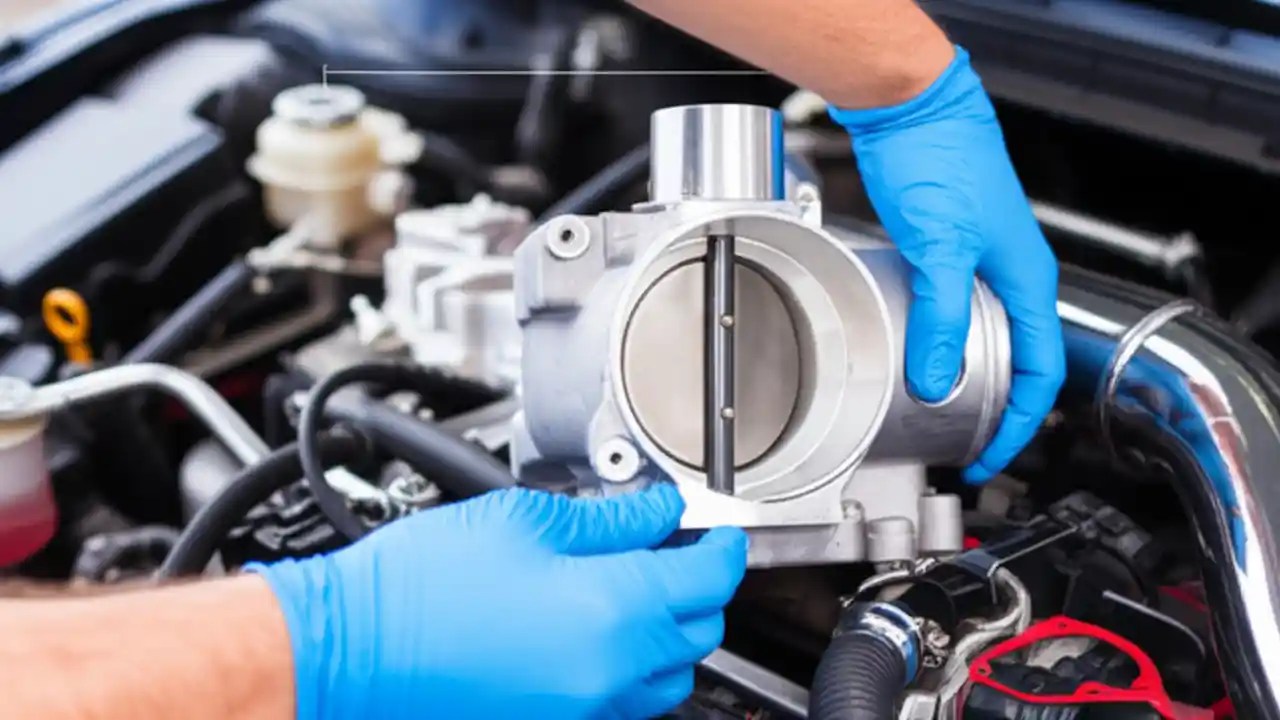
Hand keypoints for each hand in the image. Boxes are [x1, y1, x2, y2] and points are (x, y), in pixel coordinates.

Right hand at [251, 484, 746, 719]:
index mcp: (612, 611)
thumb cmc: (421, 585)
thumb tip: (660, 513)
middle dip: (697, 583)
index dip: (721, 544)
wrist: (350, 651)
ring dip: (666, 628)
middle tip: (668, 545)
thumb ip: (611, 520)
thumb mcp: (525, 522)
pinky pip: (623, 700)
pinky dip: (628, 664)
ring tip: (629, 584)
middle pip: (698, 630)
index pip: (710, 578)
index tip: (715, 527)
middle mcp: (610, 673)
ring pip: (667, 674)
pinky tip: (591, 624)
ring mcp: (585, 709)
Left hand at [829, 46, 1065, 482]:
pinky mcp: (942, 252)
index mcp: (1026, 282)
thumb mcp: (942, 247)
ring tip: (936, 415)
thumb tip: (936, 382)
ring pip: (980, 339)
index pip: (1039, 373)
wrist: (910, 109)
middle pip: (1012, 362)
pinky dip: (937, 342)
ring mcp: (976, 265)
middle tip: (962, 448)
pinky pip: (950, 312)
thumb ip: (942, 317)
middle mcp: (1007, 278)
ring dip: (963, 379)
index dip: (1019, 424)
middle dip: (992, 411)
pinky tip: (913, 352)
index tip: (989, 459)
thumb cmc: (940, 161)